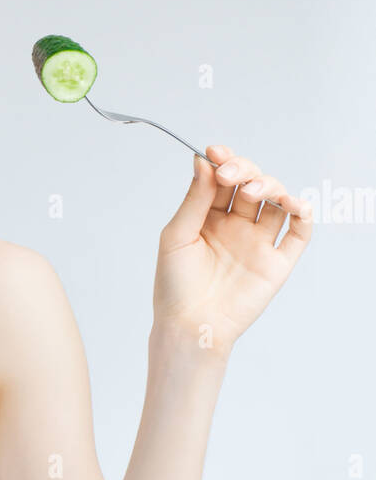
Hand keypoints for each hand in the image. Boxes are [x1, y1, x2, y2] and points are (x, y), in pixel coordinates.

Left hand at [152, 144, 312, 355]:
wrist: (190, 326)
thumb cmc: (175, 285)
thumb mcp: (177, 236)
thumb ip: (194, 200)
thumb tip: (203, 162)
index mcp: (209, 217)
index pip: (223, 179)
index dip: (223, 162)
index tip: (215, 153)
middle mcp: (236, 226)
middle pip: (252, 184)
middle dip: (245, 171)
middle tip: (231, 176)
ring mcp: (258, 243)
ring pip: (276, 202)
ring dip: (272, 187)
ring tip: (254, 192)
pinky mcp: (277, 263)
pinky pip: (299, 234)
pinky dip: (303, 214)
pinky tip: (295, 204)